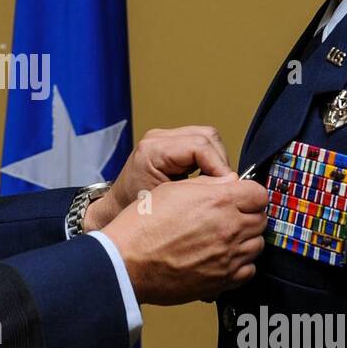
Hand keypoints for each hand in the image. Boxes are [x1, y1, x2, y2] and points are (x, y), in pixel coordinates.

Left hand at [83, 126, 232, 231]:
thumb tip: (229, 184)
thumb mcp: (168, 203)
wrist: (117, 209)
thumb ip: (197, 189)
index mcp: (153, 150)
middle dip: (219, 162)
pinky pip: (200, 142)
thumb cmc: (135, 210)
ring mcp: (164, 137)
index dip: (218, 166)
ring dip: (216, 159)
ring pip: (207, 137)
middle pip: (207, 136)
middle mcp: (158, 138)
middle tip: (222, 186)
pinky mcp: (170, 142)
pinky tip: (205, 177)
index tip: (226, 187)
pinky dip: (209, 159)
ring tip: (214, 183)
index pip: (200, 146)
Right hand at [100, 174, 267, 304]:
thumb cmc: (142, 225)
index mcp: (218, 201)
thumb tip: (230, 184)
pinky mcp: (222, 280)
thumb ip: (207, 185)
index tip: (240, 197)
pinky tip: (222, 259)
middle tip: (228, 217)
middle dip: (248, 215)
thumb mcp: (171, 190)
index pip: (259, 194)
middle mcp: (229, 228)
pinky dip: (240, 265)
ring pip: (256, 245)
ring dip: (245, 240)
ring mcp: (228, 257)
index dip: (249, 194)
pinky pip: (248, 270)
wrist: (126, 261)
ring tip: (223, 239)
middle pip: (260, 219)